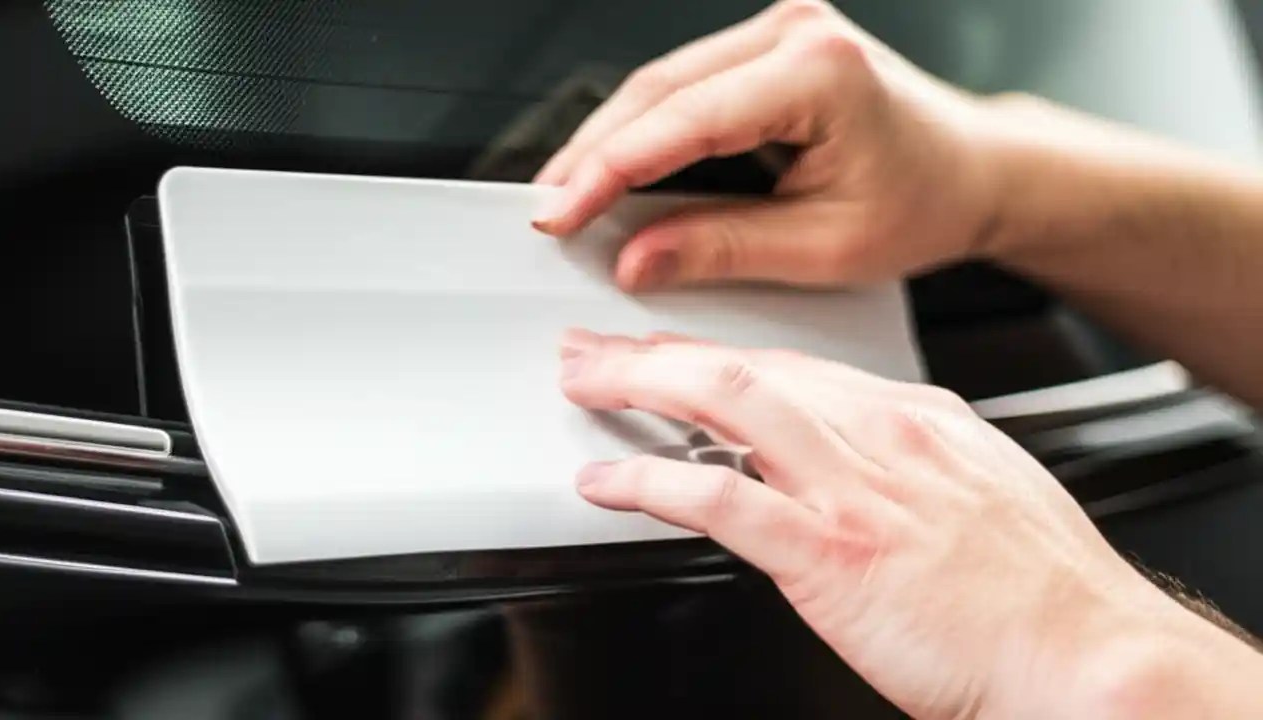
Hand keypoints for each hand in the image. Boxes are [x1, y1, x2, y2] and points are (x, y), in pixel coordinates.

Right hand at [531, 0, 1001, 291]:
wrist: (975, 172)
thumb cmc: (927, 200)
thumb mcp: (824, 246)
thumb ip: (722, 248)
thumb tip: (637, 257)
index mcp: (818, 72)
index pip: (682, 119)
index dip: (607, 170)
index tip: (560, 213)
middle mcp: (796, 33)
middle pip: (658, 89)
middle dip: (593, 153)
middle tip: (549, 210)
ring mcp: (781, 33)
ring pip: (663, 84)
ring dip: (612, 140)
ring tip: (571, 196)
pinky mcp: (771, 50)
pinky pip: (687, 87)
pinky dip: (647, 131)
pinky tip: (618, 168)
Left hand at [559, 329, 1262, 718]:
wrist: (1089, 655)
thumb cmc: (1043, 594)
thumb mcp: (983, 497)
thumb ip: (911, 471)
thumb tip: (859, 469)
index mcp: (915, 421)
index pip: (797, 366)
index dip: (722, 357)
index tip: (678, 355)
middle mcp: (879, 436)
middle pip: (750, 367)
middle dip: (662, 351)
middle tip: (600, 347)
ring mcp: (852, 489)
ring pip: (726, 403)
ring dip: (641, 384)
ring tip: (585, 381)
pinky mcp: (829, 553)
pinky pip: (718, 500)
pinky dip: (649, 483)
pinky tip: (606, 483)